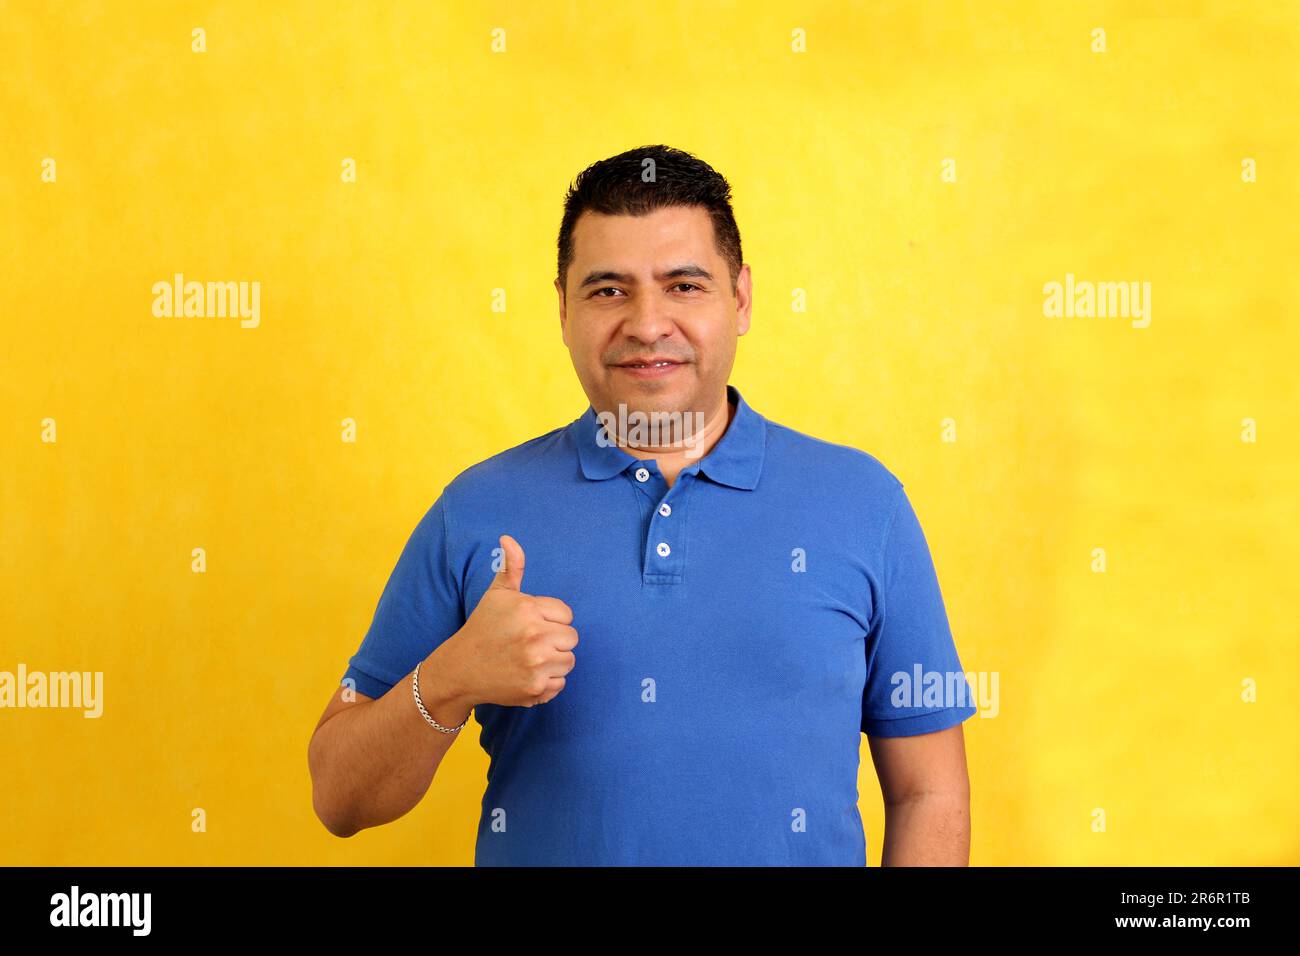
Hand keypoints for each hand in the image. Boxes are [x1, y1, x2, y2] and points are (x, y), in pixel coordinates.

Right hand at [443, 534, 577, 707]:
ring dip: (553, 662)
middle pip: (572, 638)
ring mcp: (536, 664)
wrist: (460, 669)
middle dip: (555, 640)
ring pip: (569, 661)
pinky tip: (526, 675)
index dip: (550, 620)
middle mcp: (534, 636)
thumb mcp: (496, 595)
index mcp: (528, 610)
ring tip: (528, 659)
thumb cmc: (483, 628)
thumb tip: (508, 538)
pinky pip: (561, 683)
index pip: (566, 614)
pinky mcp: (536, 688)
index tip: (530, 625)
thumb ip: (511, 567)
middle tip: (529, 643)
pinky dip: (547, 683)